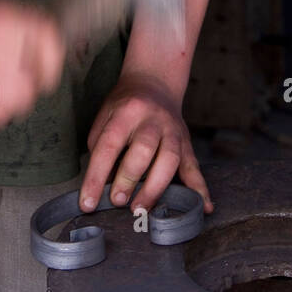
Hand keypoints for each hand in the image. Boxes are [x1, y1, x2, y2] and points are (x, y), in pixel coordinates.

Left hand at [80, 72, 212, 214]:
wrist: (154, 82)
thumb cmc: (124, 106)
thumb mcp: (105, 116)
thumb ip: (100, 148)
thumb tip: (100, 186)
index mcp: (126, 111)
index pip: (109, 145)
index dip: (96, 176)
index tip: (87, 203)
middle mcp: (152, 120)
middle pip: (143, 149)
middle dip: (129, 178)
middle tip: (117, 202)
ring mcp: (173, 130)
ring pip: (170, 159)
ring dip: (155, 187)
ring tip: (141, 209)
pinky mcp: (187, 142)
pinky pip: (195, 167)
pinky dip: (200, 188)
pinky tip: (203, 207)